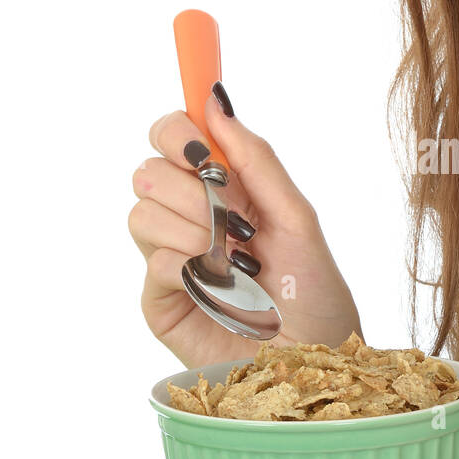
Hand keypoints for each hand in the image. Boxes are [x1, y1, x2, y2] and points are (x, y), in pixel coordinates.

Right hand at [128, 88, 361, 369]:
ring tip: (237, 264)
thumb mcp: (297, 215)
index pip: (173, 137)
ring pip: (142, 213)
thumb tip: (216, 100)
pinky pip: (156, 262)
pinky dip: (195, 272)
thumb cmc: (314, 291)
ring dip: (198, 234)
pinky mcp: (161, 299)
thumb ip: (256, 158)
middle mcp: (189, 218)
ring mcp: (171, 257)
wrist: (316, 358)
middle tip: (236, 221)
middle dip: (196, 192)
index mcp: (223, 189)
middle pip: (148, 168)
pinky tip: (223, 292)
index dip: (177, 131)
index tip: (202, 149)